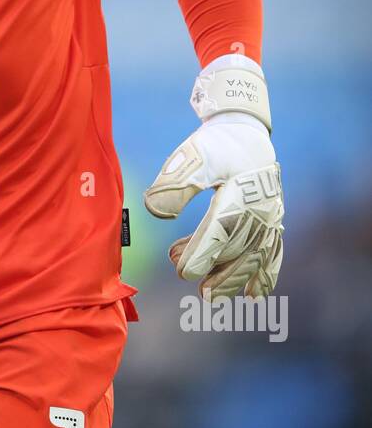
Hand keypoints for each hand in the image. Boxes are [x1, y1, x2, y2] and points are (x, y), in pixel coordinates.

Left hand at [143, 57, 283, 298]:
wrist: (245, 131)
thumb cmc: (215, 144)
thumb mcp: (192, 155)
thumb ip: (174, 183)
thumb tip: (155, 211)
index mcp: (239, 192)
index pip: (219, 229)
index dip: (202, 253)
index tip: (183, 271)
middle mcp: (260, 209)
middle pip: (236, 248)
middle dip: (214, 269)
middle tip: (193, 285)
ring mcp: (270, 217)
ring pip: (254, 256)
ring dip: (234, 279)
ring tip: (211, 296)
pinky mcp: (272, 221)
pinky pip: (273, 252)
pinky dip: (266, 275)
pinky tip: (254, 296)